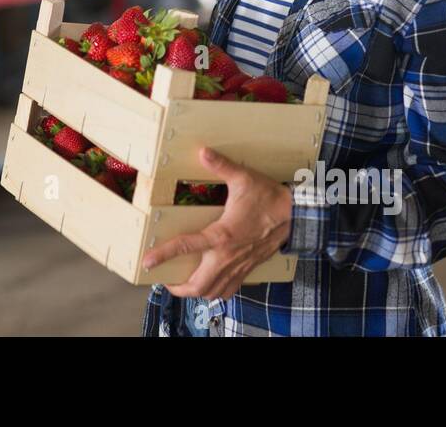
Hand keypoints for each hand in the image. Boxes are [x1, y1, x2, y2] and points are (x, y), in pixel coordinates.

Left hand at [141, 147, 293, 300]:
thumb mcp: (244, 178)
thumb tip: (203, 152)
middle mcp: (228, 256)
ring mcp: (239, 266)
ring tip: (182, 285)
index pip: (187, 246)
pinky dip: (215, 292)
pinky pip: (229, 290)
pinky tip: (209, 285)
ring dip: (195, 293)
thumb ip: (222, 165)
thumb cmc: (270, 198)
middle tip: (165, 279)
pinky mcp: (248, 269)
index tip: (148, 261)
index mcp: (222, 235)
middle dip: (178, 288)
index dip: (164, 255)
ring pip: (213, 292)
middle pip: (198, 285)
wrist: (298, 215)